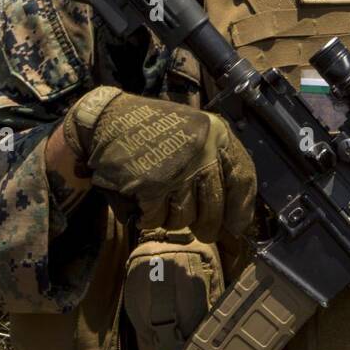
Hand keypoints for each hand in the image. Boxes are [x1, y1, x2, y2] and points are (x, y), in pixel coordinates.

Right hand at [61, 86, 255, 242]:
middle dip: (209, 226)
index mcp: (217, 135)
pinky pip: (158, 219)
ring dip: (174, 219)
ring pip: (186, 217)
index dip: (242, 208)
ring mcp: (176, 169)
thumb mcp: (195, 132)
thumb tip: (233, 214)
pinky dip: (150, 217)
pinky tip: (144, 201)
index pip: (243, 178)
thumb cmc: (153, 129)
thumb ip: (216, 163)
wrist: (107, 118)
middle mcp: (202, 150)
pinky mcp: (150, 185)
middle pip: (215, 207)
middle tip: (203, 231)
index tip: (237, 226)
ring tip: (162, 200)